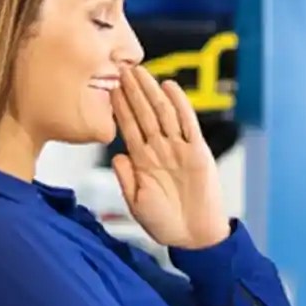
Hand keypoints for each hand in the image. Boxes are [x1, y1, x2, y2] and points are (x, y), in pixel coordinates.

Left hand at [110, 65, 230, 249]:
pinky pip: (187, 123)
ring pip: (163, 113)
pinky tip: (170, 87)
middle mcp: (160, 150)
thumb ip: (126, 179)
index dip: (119, 108)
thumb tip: (116, 155)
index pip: (129, 127)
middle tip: (121, 68)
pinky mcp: (198, 152)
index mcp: (143, 161)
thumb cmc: (165, 223)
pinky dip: (180, 104)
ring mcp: (179, 149)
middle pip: (144, 114)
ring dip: (152, 92)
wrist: (193, 237)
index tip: (108, 88)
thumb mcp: (136, 203)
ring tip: (140, 72)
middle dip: (133, 92)